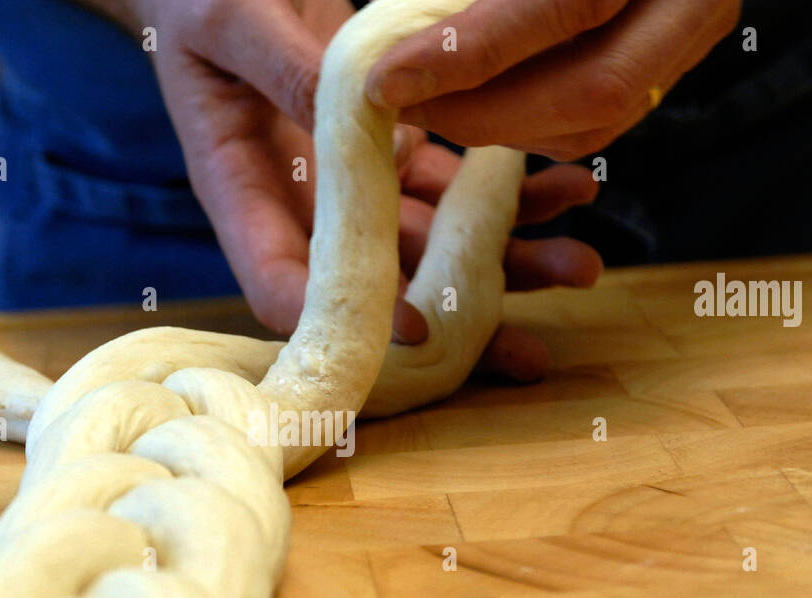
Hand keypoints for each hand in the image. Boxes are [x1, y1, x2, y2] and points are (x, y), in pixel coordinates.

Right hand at [94, 0, 604, 379]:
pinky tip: (561, 191)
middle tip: (526, 350)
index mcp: (242, 190)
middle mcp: (300, 205)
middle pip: (378, 286)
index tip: (414, 333)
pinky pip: (451, 185)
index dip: (345, 316)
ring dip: (502, 261)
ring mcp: (349, 184)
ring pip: (429, 244)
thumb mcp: (232, 19)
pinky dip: (507, 194)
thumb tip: (358, 113)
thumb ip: (286, 68)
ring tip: (578, 268)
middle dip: (455, 317)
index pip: (282, 283)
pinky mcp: (389, 149)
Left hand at [366, 0, 741, 160]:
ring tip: (427, 102)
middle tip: (402, 104)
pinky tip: (473, 103)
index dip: (467, 52)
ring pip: (596, 122)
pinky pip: (598, 123)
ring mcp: (694, 31)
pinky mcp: (675, 60)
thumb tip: (404, 46)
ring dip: (500, 126)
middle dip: (482, 114)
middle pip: (591, 90)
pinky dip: (527, 123)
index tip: (387, 78)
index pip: (558, 8)